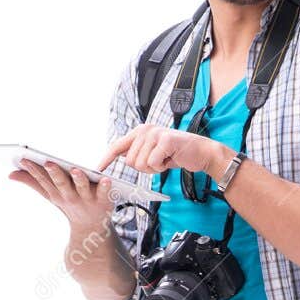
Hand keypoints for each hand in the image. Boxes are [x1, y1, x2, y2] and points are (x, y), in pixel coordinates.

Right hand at [8, 158, 114, 230]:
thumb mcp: (50, 193)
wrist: (92, 227)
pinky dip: (105, 187)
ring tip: (75, 170)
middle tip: (49, 163)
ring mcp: (87, 199)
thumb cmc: (69, 202)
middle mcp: (70, 196)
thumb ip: (33, 181)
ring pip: (82, 188)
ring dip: (78, 179)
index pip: (43, 179)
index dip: (33, 169)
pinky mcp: (103, 201)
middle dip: (54, 174)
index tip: (24, 158)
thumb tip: (10, 174)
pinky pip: (104, 193)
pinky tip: (106, 179)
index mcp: (56, 192)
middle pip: (61, 184)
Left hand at [96, 123, 221, 181]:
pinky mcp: (165, 141)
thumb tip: (122, 158)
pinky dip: (162, 168)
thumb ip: (138, 152)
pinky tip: (170, 160)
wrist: (201, 152)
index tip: (98, 169)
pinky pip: (153, 164)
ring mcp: (155, 134)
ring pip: (141, 164)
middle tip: (158, 162)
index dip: (106, 158)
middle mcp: (145, 130)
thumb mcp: (153, 151)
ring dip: (154, 168)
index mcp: (140, 131)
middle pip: (130, 162)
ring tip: (165, 159)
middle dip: (144, 168)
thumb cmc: (177, 153)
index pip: (117, 146)